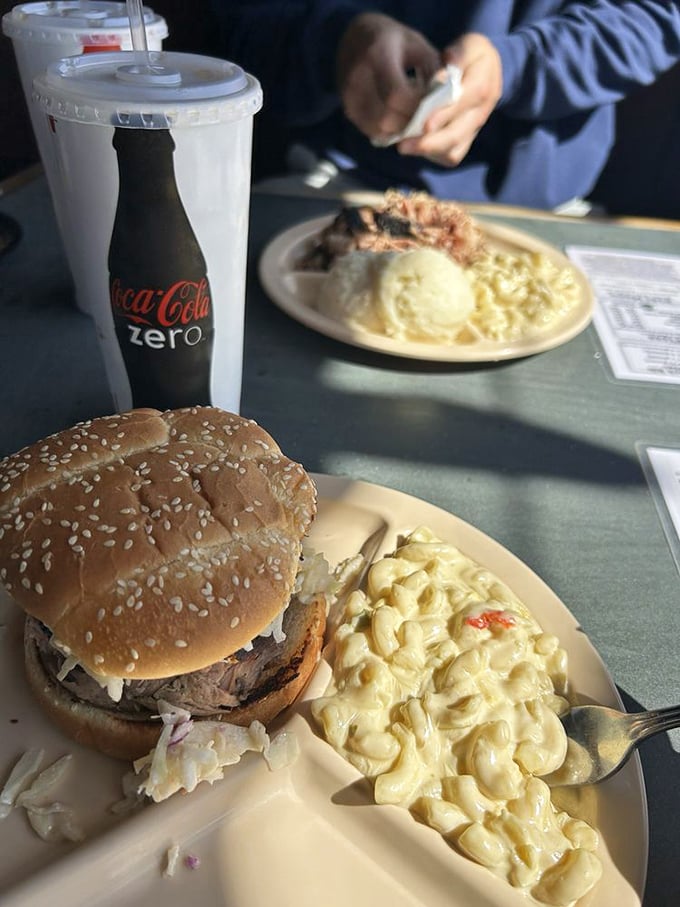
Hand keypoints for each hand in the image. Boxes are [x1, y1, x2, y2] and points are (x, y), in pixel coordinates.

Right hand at [336, 13, 439, 143]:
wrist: (355, 39)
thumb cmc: (393, 41)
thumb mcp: (418, 46)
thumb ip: (434, 71)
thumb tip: (448, 99)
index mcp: (377, 55)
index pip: (397, 95)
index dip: (418, 108)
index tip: (434, 108)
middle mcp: (357, 78)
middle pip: (387, 118)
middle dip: (411, 123)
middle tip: (428, 119)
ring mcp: (349, 97)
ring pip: (379, 129)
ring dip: (401, 130)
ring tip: (415, 120)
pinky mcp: (348, 110)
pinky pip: (372, 131)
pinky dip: (390, 131)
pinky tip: (401, 121)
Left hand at [398, 33, 501, 166]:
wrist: (488, 70)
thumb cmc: (472, 54)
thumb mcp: (468, 45)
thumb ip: (456, 57)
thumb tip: (442, 77)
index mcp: (482, 84)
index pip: (464, 102)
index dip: (444, 115)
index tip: (424, 125)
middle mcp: (481, 112)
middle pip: (457, 134)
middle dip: (430, 143)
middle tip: (403, 146)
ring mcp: (474, 129)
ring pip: (453, 151)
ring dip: (429, 151)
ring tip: (405, 146)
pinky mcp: (466, 140)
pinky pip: (451, 155)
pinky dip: (433, 155)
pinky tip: (415, 147)